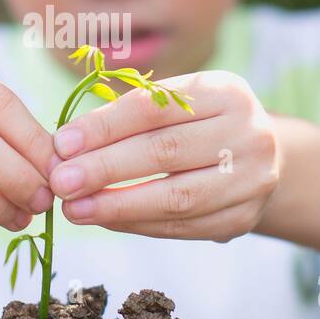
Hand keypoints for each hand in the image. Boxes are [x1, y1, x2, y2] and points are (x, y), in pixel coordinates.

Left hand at [47, 70, 280, 240]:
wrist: (259, 159)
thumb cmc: (198, 124)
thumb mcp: (176, 104)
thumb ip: (128, 117)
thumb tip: (66, 148)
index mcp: (226, 92)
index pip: (156, 108)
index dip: (105, 126)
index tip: (62, 144)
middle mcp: (249, 134)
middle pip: (166, 152)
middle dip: (105, 168)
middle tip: (61, 181)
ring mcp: (252, 180)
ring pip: (175, 197)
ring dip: (117, 205)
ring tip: (74, 209)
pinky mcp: (243, 219)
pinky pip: (181, 226)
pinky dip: (137, 224)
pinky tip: (104, 220)